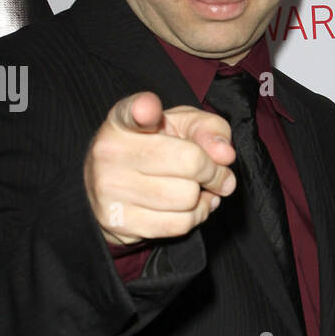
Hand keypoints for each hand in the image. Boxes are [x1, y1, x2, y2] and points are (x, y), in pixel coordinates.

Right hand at [84, 91, 236, 244]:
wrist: (117, 187)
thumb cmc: (157, 148)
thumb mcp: (183, 126)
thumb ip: (209, 129)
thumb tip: (225, 154)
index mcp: (122, 121)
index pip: (132, 112)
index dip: (144, 111)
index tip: (148, 112)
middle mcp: (109, 153)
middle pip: (191, 163)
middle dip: (213, 171)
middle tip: (212, 172)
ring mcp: (110, 190)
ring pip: (188, 198)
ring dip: (202, 197)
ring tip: (195, 189)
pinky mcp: (120, 223)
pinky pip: (180, 224)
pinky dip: (195, 217)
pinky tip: (188, 207)